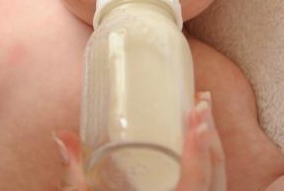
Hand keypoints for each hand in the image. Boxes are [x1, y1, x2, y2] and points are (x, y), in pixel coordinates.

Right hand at [55, 92, 225, 190]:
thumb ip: (75, 178)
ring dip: (215, 150)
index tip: (197, 116)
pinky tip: (203, 150)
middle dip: (212, 137)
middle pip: (216, 178)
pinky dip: (211, 169)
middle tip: (202, 102)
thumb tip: (62, 138)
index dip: (199, 148)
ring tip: (204, 116)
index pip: (194, 183)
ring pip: (221, 186)